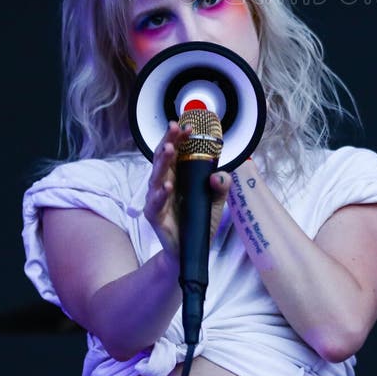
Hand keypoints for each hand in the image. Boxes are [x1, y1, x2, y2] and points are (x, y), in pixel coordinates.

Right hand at [144, 121, 229, 257]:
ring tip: (171, 150)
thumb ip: (222, 184)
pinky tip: (167, 186)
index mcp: (177, 174)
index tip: (188, 126)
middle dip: (169, 141)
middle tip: (175, 128)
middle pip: (163, 157)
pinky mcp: (155, 215)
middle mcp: (165, 182)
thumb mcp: (217, 199)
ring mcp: (157, 198)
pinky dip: (161, 194)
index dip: (180, 137)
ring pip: (156, 175)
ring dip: (163, 161)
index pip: (176, 150)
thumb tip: (219, 175)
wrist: (191, 249)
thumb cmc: (199, 218)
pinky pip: (155, 203)